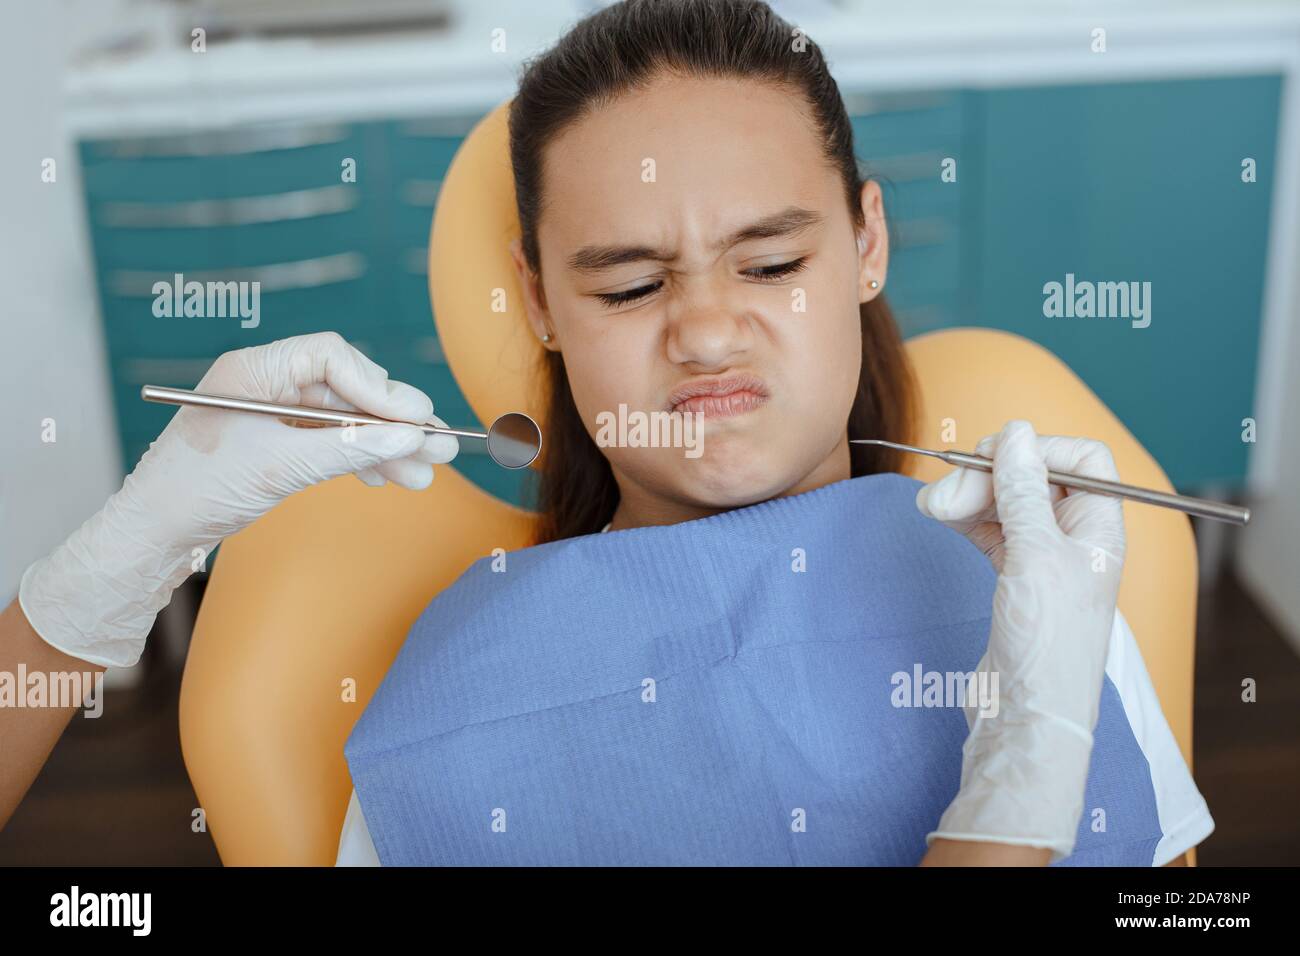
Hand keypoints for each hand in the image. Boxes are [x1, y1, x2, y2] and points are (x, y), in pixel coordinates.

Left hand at [19, 332, 458, 667]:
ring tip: (426, 470)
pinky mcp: (277, 441)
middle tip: (438, 444)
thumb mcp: (282, 467)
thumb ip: (349, 448)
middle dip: (394, 419)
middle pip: (347, 387)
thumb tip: (409, 437)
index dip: (378, 386)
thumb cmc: (198, 491)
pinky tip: (389, 477)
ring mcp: (273, 413)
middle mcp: (266, 383)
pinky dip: (361, 458)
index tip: (413, 419)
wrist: (153, 534)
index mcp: (255, 370)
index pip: (332, 357)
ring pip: (345, 418)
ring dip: (386, 444)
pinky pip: (331, 440)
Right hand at [915, 419, 1125, 860]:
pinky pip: (991, 530)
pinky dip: (967, 519)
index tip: (992, 458)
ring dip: (969, 497)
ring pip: (1006, 504)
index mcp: (1100, 529)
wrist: (1026, 716)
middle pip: (1035, 478)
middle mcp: (1077, 539)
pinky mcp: (1014, 579)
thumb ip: (1023, 490)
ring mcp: (1044, 560)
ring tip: (932, 508)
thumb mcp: (1034, 554)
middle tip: (945, 492)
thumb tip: (1015, 433)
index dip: (1038, 449)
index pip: (1082, 459)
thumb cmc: (1045, 642)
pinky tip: (942, 518)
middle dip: (988, 477)